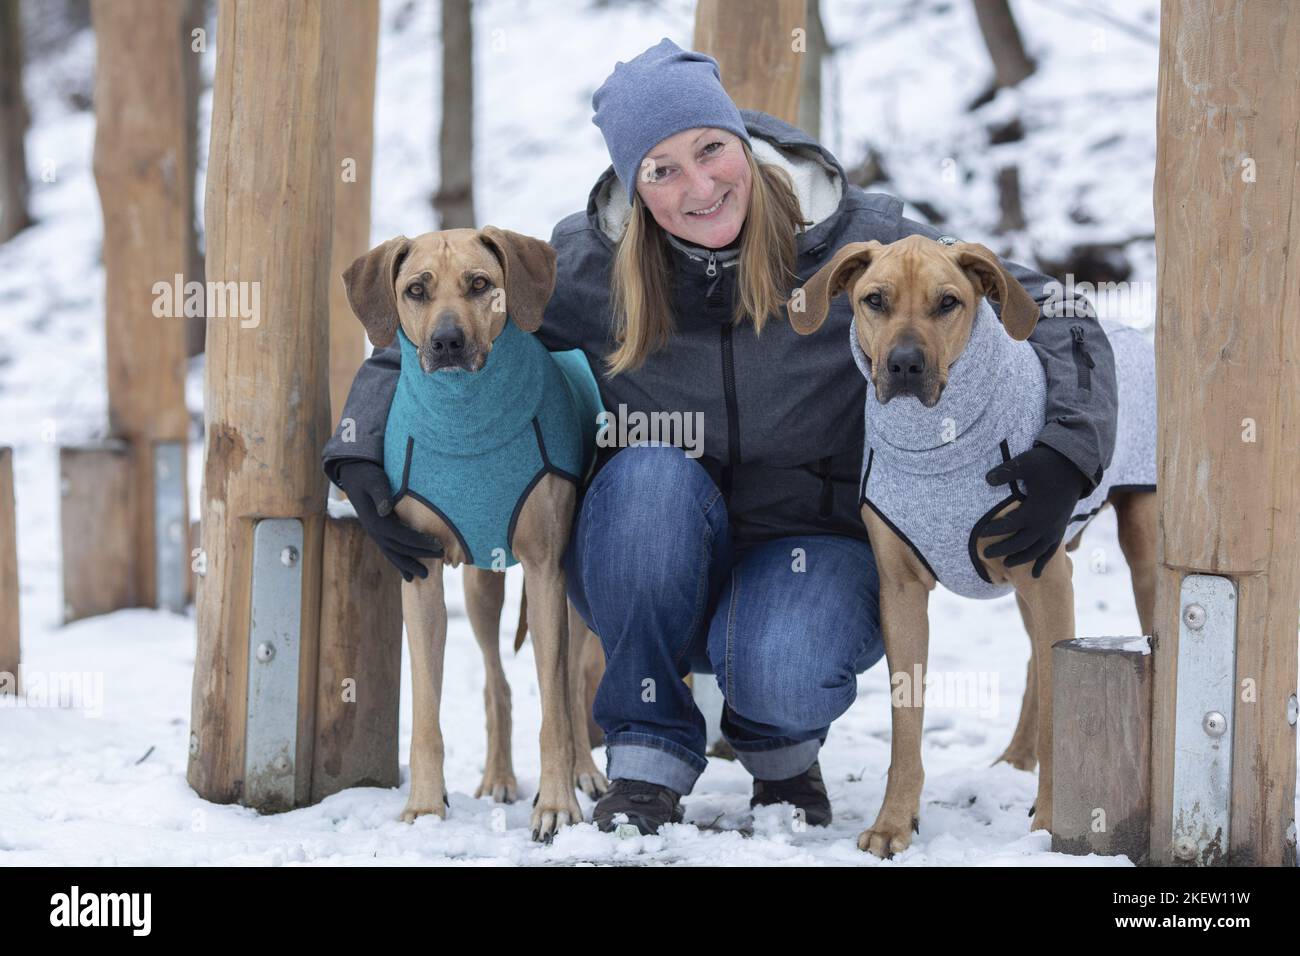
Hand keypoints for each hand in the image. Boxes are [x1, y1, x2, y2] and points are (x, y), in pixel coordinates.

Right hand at [335, 459, 442, 581]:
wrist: (352, 475)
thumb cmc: (367, 475)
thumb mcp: (374, 480)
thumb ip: (380, 493)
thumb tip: (385, 510)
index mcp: (376, 522)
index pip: (402, 536)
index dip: (420, 543)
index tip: (438, 546)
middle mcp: (375, 532)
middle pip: (400, 549)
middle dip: (421, 555)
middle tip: (441, 557)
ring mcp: (375, 534)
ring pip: (393, 555)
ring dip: (409, 565)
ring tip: (424, 576)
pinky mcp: (377, 533)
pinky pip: (389, 551)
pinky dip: (399, 563)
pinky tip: (408, 574)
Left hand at [980, 443, 1090, 578]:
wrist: (1074, 469)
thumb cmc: (1047, 465)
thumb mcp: (1025, 463)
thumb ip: (1006, 472)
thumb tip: (986, 479)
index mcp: (1034, 509)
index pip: (1010, 525)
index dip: (994, 530)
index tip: (980, 534)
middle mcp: (1045, 524)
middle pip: (1021, 543)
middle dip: (1003, 549)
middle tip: (986, 554)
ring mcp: (1054, 529)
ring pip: (1036, 551)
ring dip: (1021, 559)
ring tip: (1006, 564)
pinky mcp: (1060, 529)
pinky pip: (1051, 551)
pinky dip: (1042, 563)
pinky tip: (1035, 575)